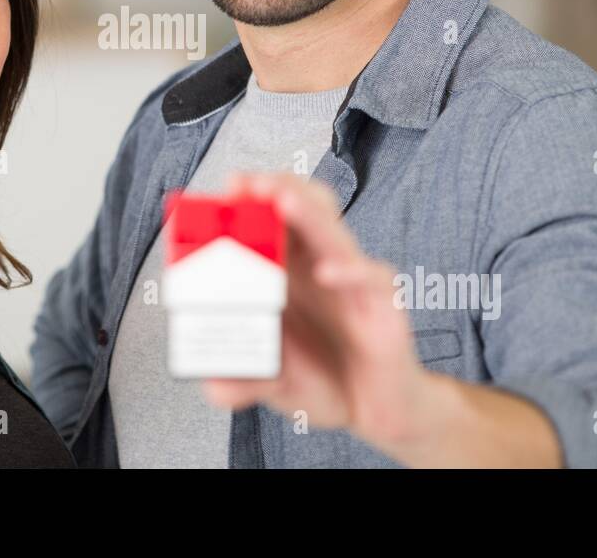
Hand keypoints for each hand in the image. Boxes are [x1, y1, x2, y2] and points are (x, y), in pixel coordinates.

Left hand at [200, 172, 431, 451]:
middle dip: (278, 188)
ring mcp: (354, 282)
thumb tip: (213, 387)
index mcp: (292, 273)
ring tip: (280, 200)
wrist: (377, 414)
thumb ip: (243, 382)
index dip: (254, 200)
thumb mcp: (274, 382)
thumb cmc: (326, 380)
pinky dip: (351, 271)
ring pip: (334, 234)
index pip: (275, 220)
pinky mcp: (383, 306)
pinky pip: (372, 278)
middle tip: (249, 183)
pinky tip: (327, 273)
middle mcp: (322, 267)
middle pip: (306, 210)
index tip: (229, 187)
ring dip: (307, 213)